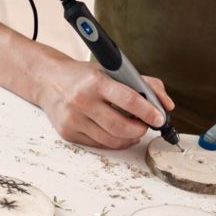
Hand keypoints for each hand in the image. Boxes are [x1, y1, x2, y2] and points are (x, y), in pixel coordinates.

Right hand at [36, 59, 174, 148]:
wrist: (48, 80)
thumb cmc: (85, 76)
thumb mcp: (114, 71)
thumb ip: (145, 84)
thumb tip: (167, 105)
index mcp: (96, 81)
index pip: (128, 100)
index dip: (149, 111)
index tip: (160, 118)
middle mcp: (82, 100)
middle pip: (121, 126)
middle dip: (141, 129)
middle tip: (148, 125)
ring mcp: (73, 119)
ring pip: (111, 139)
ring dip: (130, 138)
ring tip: (136, 129)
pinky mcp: (67, 133)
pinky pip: (99, 144)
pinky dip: (114, 141)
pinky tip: (119, 133)